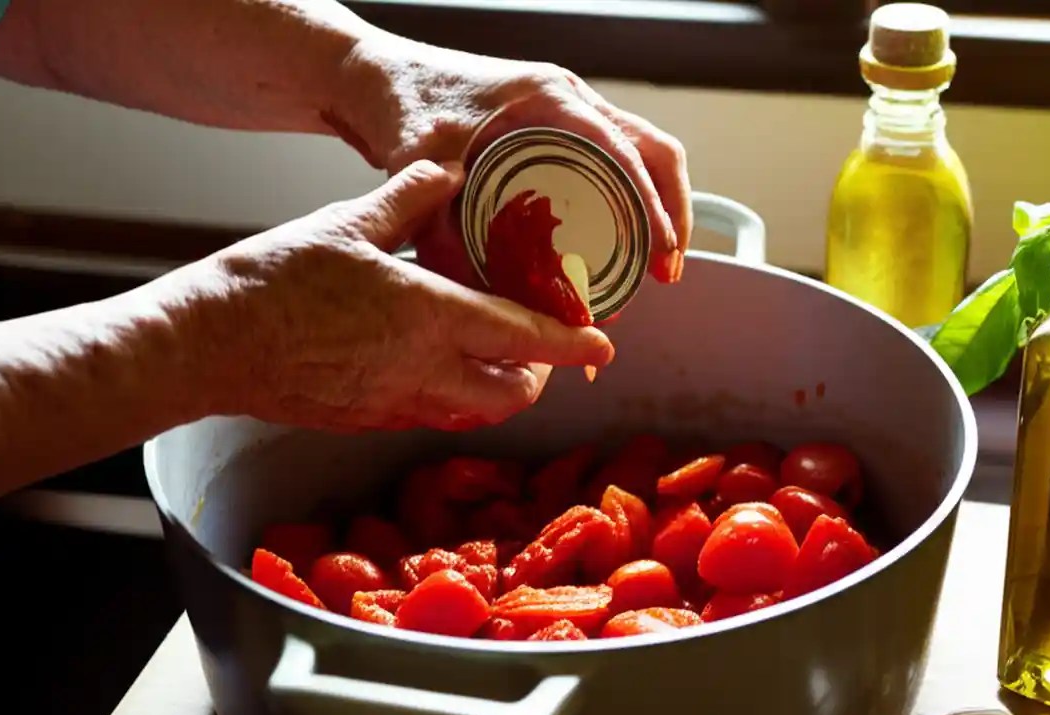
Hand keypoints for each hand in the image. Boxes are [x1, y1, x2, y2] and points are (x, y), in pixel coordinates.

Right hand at [175, 160, 613, 432]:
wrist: (210, 344)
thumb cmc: (274, 279)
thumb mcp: (348, 223)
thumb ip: (408, 200)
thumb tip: (446, 174)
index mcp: (426, 317)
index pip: (523, 339)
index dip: (571, 345)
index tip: (602, 346)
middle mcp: (421, 372)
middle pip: (511, 394)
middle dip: (538, 376)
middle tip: (538, 348)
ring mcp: (395, 405)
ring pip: (474, 412)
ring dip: (498, 390)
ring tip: (492, 355)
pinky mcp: (369, 421)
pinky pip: (433, 416)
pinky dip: (454, 397)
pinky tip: (435, 365)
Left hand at [338, 31, 691, 286]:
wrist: (377, 77)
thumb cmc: (401, 108)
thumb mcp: (421, 175)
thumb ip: (446, 235)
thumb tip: (482, 301)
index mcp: (548, 99)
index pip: (626, 150)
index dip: (653, 206)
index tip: (661, 253)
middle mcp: (568, 97)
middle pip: (654, 148)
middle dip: (672, 210)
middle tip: (666, 270)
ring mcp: (567, 107)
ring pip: (641, 150)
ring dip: (657, 204)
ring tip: (653, 264)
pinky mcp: (557, 122)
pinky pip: (614, 155)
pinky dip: (630, 194)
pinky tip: (618, 237)